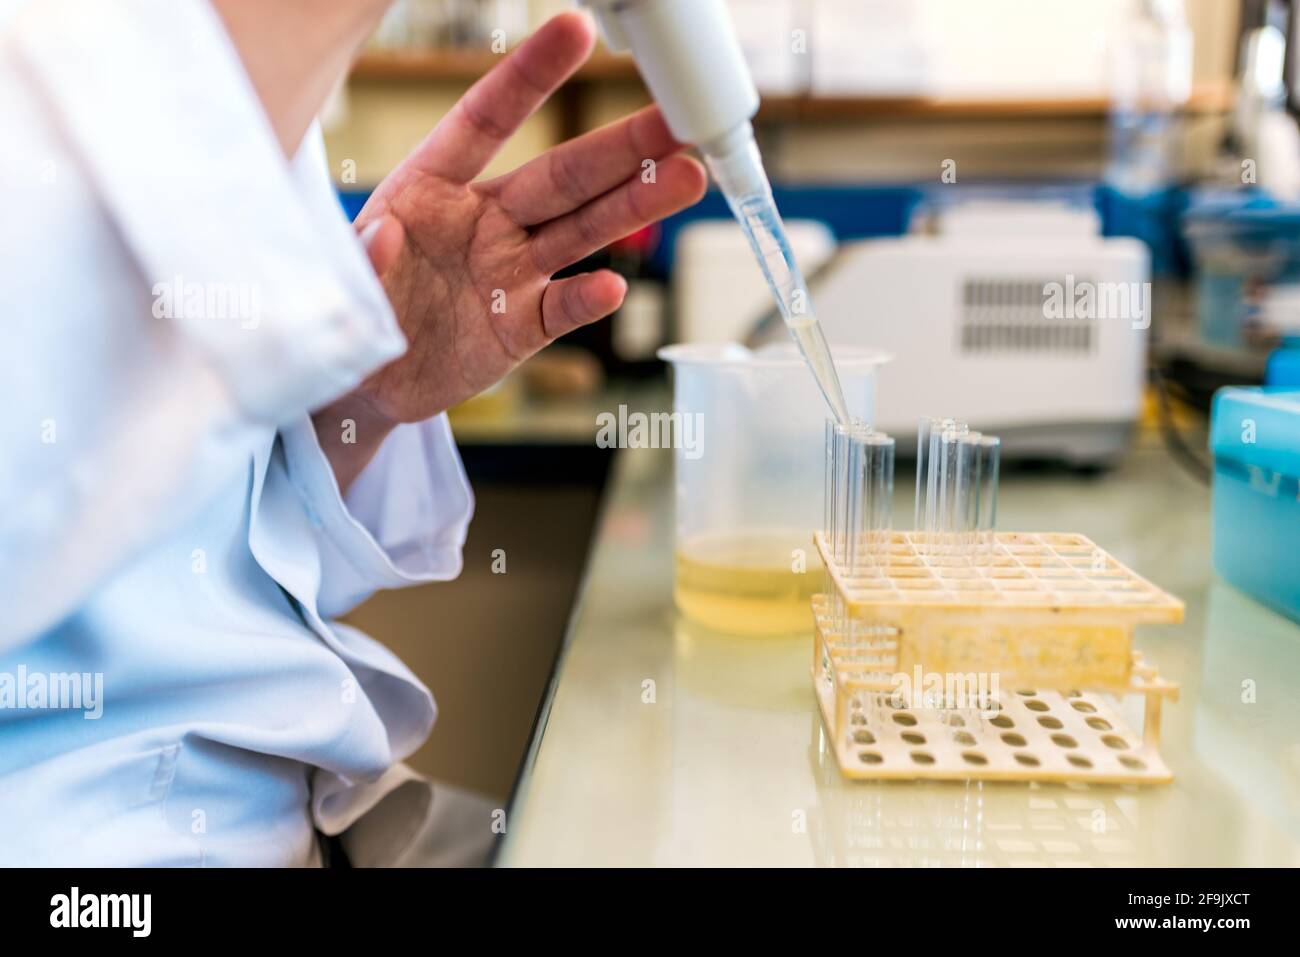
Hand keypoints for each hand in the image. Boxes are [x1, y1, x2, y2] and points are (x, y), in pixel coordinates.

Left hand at [315, 12, 706, 489]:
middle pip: (560, 176)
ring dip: (633, 206)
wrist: (370, 384)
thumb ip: (365, 259)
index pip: (485, 122)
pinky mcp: (522, 326)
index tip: (576, 31)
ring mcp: (509, 271)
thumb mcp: (344, 283)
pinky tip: (614, 286)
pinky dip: (586, 299)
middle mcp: (482, 221)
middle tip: (676, 118)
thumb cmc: (356, 313)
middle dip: (620, 146)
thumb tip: (387, 234)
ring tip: (686, 177)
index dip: (530, 78)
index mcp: (432, 188)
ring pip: (579, 231)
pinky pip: (561, 308)